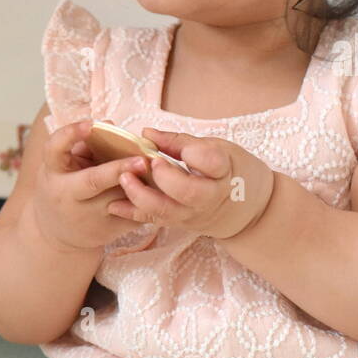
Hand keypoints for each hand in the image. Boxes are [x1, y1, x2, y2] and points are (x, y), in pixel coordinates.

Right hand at [30, 120, 152, 252]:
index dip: (71, 134)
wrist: (58, 235)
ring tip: (160, 170)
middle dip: (119, 169)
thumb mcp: (61, 167)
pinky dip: (150, 199)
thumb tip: (111, 126)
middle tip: (143, 159)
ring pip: (120, 198)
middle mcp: (69, 196)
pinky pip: (135, 212)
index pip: (55, 149)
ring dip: (142, 182)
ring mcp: (90, 216)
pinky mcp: (110, 230)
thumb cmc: (62, 189)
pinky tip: (160, 188)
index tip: (91, 124)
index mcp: (53, 174)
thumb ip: (82, 146)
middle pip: (94, 180)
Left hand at [107, 128, 275, 239]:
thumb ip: (181, 142)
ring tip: (123, 178)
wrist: (245, 210)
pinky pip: (153, 220)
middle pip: (187, 192)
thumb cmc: (231, 171)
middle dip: (165, 178)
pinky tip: (113, 204)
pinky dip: (131, 212)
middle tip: (148, 162)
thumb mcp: (217, 148)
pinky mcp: (179, 223)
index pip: (212, 163)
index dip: (194, 154)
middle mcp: (208, 197)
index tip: (183, 146)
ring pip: (165, 211)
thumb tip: (146, 133)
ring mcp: (192, 214)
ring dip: (140, 196)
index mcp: (223, 171)